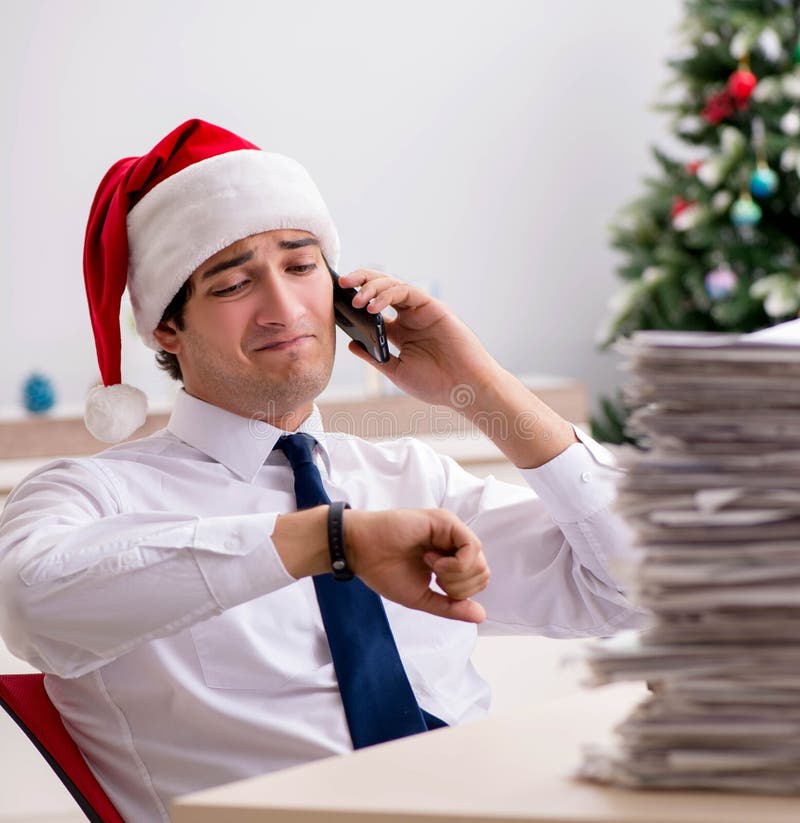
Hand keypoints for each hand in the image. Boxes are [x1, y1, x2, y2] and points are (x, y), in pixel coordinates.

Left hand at [338, 269, 500, 408]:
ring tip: (356, 299)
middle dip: (360, 282)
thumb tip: (351, 344)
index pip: (373, 309)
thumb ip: (374, 357)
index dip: (354, 301)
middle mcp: (409, 317)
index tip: (335, 299)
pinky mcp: (432, 307)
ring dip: (372, 287)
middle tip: (340, 284)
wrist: (463, 388)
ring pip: (392, 285)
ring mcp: (420, 311)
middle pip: (381, 289)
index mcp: (400, 332)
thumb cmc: (435, 383)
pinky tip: (374, 306)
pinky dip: (388, 295)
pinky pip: (406, 292)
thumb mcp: (396, 371)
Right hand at [343, 507, 488, 623]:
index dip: (461, 593)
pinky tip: (433, 561)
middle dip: (459, 587)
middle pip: (482, 572)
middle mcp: (454, 542)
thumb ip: (451, 606)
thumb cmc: (385, 570)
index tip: (435, 584)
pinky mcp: (446, 521)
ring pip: (479, 562)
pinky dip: (455, 564)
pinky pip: (470, 548)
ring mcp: (452, 530)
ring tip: (430, 565)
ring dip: (454, 574)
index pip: (477, 580)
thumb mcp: (422, 597)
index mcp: (451, 558)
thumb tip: (481, 616)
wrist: (361, 550)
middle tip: (434, 577)